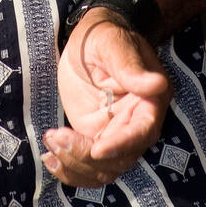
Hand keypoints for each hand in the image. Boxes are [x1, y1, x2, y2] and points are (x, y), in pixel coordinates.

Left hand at [42, 10, 172, 187]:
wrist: (88, 41)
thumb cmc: (103, 35)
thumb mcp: (112, 44)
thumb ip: (130, 66)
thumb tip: (156, 84)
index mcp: (150, 100)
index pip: (142, 132)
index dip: (122, 145)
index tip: (96, 149)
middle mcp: (137, 123)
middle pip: (120, 159)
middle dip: (87, 156)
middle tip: (56, 137)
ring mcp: (115, 134)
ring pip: (103, 170)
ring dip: (75, 165)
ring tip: (50, 142)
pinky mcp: (95, 138)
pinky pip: (88, 167)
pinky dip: (70, 171)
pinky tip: (50, 159)